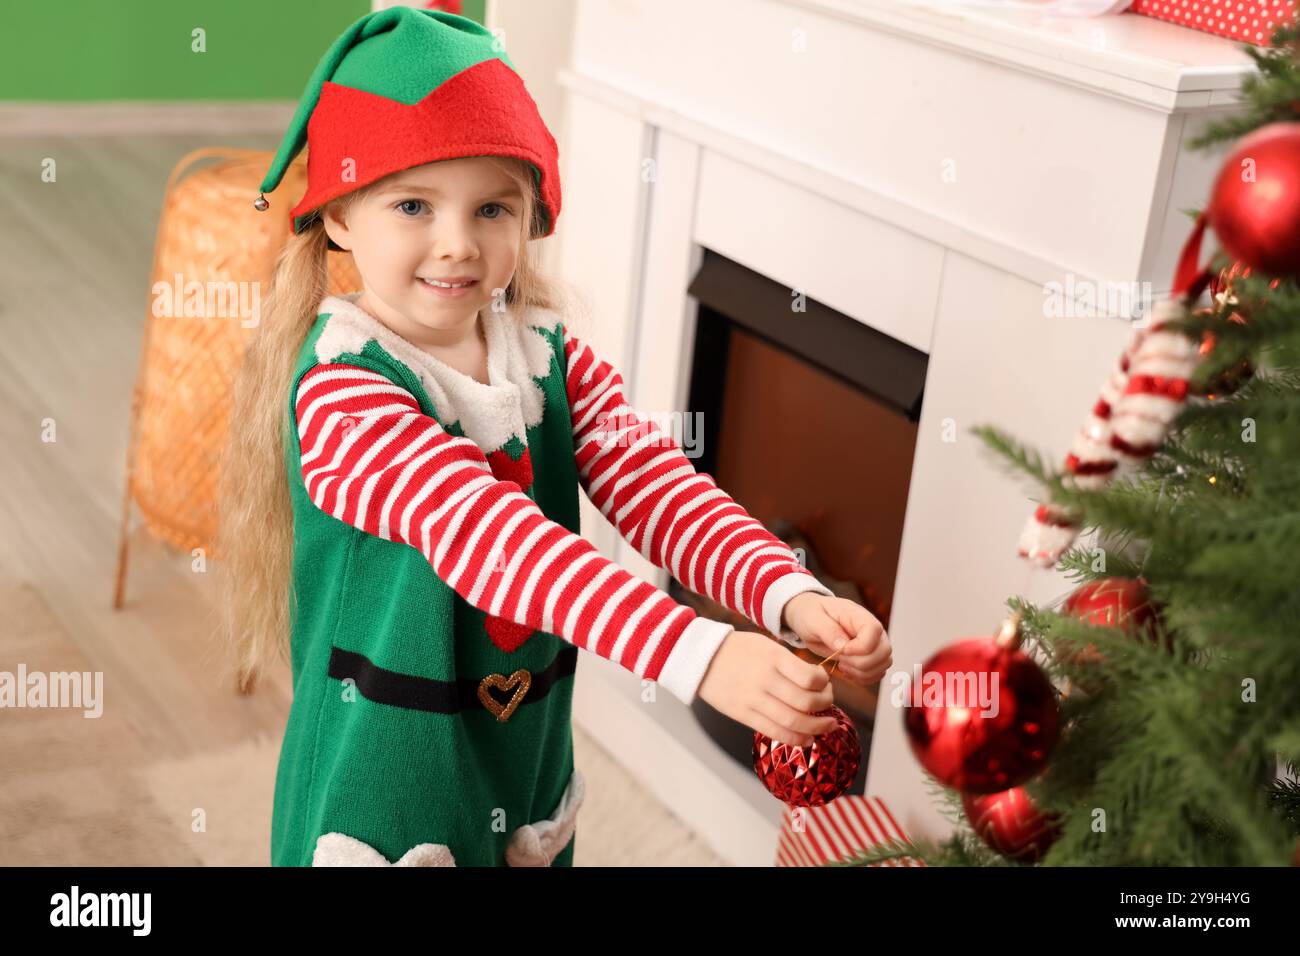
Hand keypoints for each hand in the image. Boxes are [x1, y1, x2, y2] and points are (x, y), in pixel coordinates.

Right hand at [696, 630, 835, 747]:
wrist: (701, 658)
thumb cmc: (738, 650)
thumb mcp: (766, 646)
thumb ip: (789, 663)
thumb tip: (817, 683)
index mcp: (773, 658)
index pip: (810, 677)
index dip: (824, 684)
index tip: (825, 683)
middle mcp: (765, 680)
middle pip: (806, 702)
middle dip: (825, 706)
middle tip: (829, 704)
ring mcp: (753, 700)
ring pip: (793, 722)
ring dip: (817, 728)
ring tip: (826, 726)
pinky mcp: (743, 715)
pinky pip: (775, 732)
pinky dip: (796, 739)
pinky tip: (807, 738)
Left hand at [781, 593, 891, 686]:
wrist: (810, 618)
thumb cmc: (811, 615)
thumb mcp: (813, 619)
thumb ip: (828, 631)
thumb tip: (843, 646)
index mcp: (859, 615)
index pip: (875, 631)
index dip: (860, 647)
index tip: (841, 650)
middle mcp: (872, 629)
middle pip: (884, 651)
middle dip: (861, 663)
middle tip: (841, 659)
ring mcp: (874, 643)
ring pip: (884, 664)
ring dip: (862, 672)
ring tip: (842, 666)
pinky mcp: (870, 656)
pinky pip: (878, 673)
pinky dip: (863, 678)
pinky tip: (847, 672)